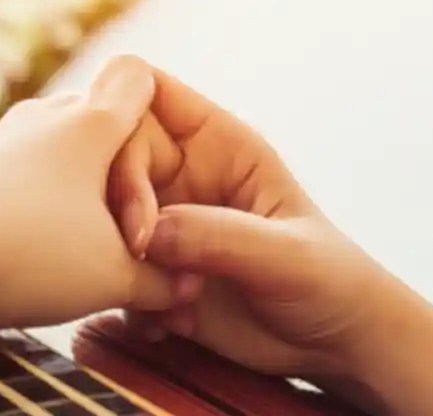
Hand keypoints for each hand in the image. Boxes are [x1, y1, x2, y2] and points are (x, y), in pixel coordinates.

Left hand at [0, 56, 199, 331]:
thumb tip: (185, 289)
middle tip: (126, 245)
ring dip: (79, 207)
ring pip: (57, 160)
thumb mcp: (114, 277)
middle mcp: (40, 119)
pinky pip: (16, 185)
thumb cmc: (24, 255)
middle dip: (124, 184)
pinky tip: (26, 266)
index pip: (138, 77)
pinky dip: (33, 219)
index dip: (163, 115)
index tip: (162, 177)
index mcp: (88, 123)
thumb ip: (162, 280)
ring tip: (77, 266)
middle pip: (101, 127)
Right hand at [97, 64, 395, 376]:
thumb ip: (219, 236)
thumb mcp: (286, 255)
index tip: (129, 187)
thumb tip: (148, 232)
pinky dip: (126, 301)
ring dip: (120, 260)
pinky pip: (108, 271)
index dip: (118, 116)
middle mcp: (182, 174)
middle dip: (116, 203)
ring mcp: (163, 222)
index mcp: (218, 142)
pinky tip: (171, 325)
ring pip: (99, 216)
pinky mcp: (151, 271)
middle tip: (142, 254)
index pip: (145, 90)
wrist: (333, 342)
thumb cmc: (329, 280)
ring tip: (174, 301)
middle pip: (108, 153)